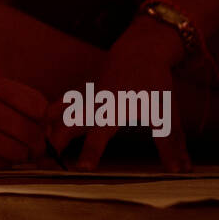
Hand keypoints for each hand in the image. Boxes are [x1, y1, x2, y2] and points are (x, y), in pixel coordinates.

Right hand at [0, 77, 50, 171]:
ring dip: (17, 156)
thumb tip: (58, 119)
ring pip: (19, 152)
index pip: (38, 105)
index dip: (42, 120)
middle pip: (32, 132)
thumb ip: (19, 103)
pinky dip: (0, 164)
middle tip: (26, 146)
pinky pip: (1, 165)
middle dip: (34, 144)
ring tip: (3, 149)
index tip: (36, 126)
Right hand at [47, 31, 189, 172]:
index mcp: (112, 111)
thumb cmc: (153, 81)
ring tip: (38, 145)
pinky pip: (62, 103)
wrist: (140, 49)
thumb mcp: (165, 113)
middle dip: (54, 141)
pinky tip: (45, 124)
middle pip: (67, 123)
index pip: (98, 135)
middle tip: (41, 161)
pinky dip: (52, 114)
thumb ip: (170, 143)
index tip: (81, 169)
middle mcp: (94, 105)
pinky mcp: (82, 91)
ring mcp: (85, 96)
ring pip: (59, 111)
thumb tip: (180, 170)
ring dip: (48, 127)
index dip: (90, 152)